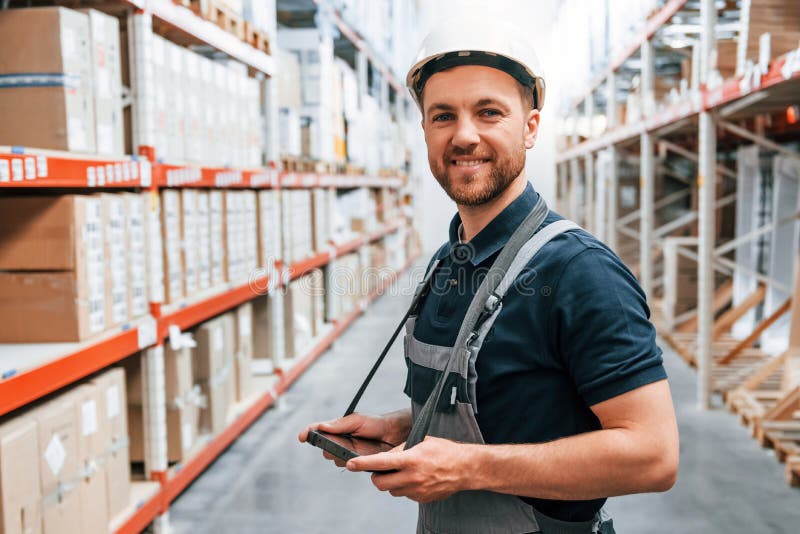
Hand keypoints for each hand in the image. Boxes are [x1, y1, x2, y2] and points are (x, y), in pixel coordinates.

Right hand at [298, 411, 409, 467]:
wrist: (395, 433)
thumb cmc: (375, 423)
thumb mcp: (357, 420)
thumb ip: (339, 424)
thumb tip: (321, 426)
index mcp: (337, 429)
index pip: (318, 431)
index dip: (308, 433)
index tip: (302, 436)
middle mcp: (340, 442)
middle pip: (324, 448)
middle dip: (326, 447)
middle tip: (333, 444)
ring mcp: (348, 454)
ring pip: (335, 459)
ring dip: (338, 455)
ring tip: (350, 449)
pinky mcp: (358, 463)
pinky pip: (349, 466)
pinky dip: (350, 462)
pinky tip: (357, 457)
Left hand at [346, 436, 469, 502]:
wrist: (465, 468)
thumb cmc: (444, 450)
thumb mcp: (422, 441)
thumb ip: (402, 449)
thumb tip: (384, 457)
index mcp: (411, 459)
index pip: (381, 463)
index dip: (363, 464)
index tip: (349, 464)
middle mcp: (412, 477)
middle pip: (380, 483)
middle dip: (375, 476)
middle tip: (380, 469)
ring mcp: (417, 490)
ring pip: (391, 490)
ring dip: (390, 482)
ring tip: (402, 471)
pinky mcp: (422, 499)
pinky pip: (404, 495)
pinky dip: (403, 487)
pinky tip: (415, 478)